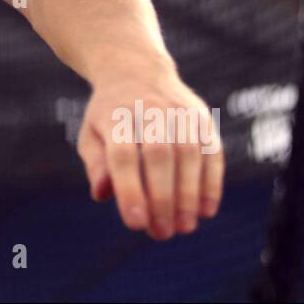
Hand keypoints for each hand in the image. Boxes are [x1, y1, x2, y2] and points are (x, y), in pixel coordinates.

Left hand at [76, 63, 223, 239]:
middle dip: (163, 199)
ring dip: (189, 196)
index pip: (123, 155)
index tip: (136, 224)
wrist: (136, 69)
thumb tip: (102, 195)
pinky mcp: (201, 117)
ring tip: (184, 228)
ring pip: (189, 154)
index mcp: (116, 116)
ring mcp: (179, 111)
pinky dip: (211, 183)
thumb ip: (97, 165)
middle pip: (159, 155)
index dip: (131, 190)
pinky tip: (206, 210)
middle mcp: (149, 110)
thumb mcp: (92, 134)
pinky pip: (212, 151)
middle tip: (162, 234)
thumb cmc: (110, 114)